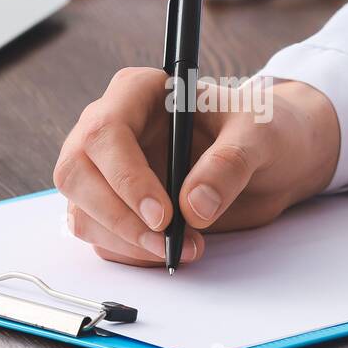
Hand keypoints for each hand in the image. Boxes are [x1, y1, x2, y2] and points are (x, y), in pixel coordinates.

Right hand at [54, 68, 339, 265]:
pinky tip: (171, 250)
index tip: (164, 214)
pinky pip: (101, 237)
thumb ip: (229, 163)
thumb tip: (194, 206)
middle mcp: (111, 129)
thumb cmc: (260, 129)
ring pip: (83, 212)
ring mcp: (106, 170)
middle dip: (118, 218)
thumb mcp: (258, 134)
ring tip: (184, 249)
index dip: (127, 176)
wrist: (270, 160)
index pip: (106, 130)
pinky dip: (131, 253)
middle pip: (77, 174)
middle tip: (166, 243)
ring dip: (126, 242)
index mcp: (139, 93)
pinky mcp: (114, 205)